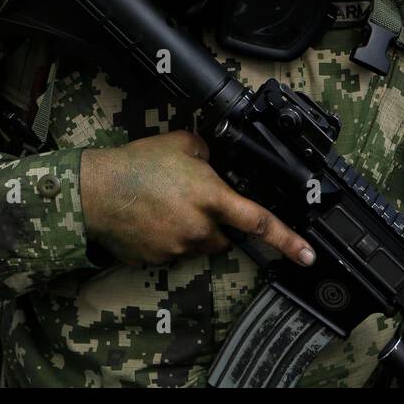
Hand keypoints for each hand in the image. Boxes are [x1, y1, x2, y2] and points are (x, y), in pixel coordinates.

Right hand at [80, 130, 315, 267]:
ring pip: (198, 244)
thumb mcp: (182, 143)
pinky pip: (173, 252)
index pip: (259, 222)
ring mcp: (178, 247)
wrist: (96, 191)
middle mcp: (200, 228)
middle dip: (217, 223)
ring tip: (164, 205)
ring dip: (192, 230)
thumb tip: (214, 162)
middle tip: (192, 201)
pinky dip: (167, 238)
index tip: (308, 256)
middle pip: (225, 236)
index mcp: (212, 198)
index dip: (288, 241)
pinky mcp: (158, 260)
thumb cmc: (136, 165)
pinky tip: (149, 218)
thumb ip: (208, 154)